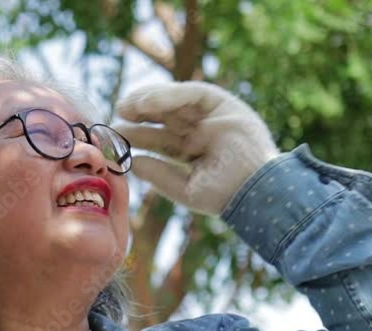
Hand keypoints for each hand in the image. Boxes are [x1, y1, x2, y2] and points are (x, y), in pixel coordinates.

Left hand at [113, 81, 279, 215]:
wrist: (255, 192)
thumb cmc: (225, 196)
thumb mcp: (185, 188)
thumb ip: (160, 175)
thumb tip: (132, 163)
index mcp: (194, 151)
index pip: (161, 138)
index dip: (138, 135)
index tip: (116, 134)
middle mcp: (202, 131)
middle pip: (165, 117)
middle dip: (140, 114)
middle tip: (117, 114)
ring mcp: (214, 117)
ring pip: (176, 101)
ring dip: (149, 100)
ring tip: (126, 106)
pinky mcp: (225, 104)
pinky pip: (193, 93)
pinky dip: (170, 94)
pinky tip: (147, 103)